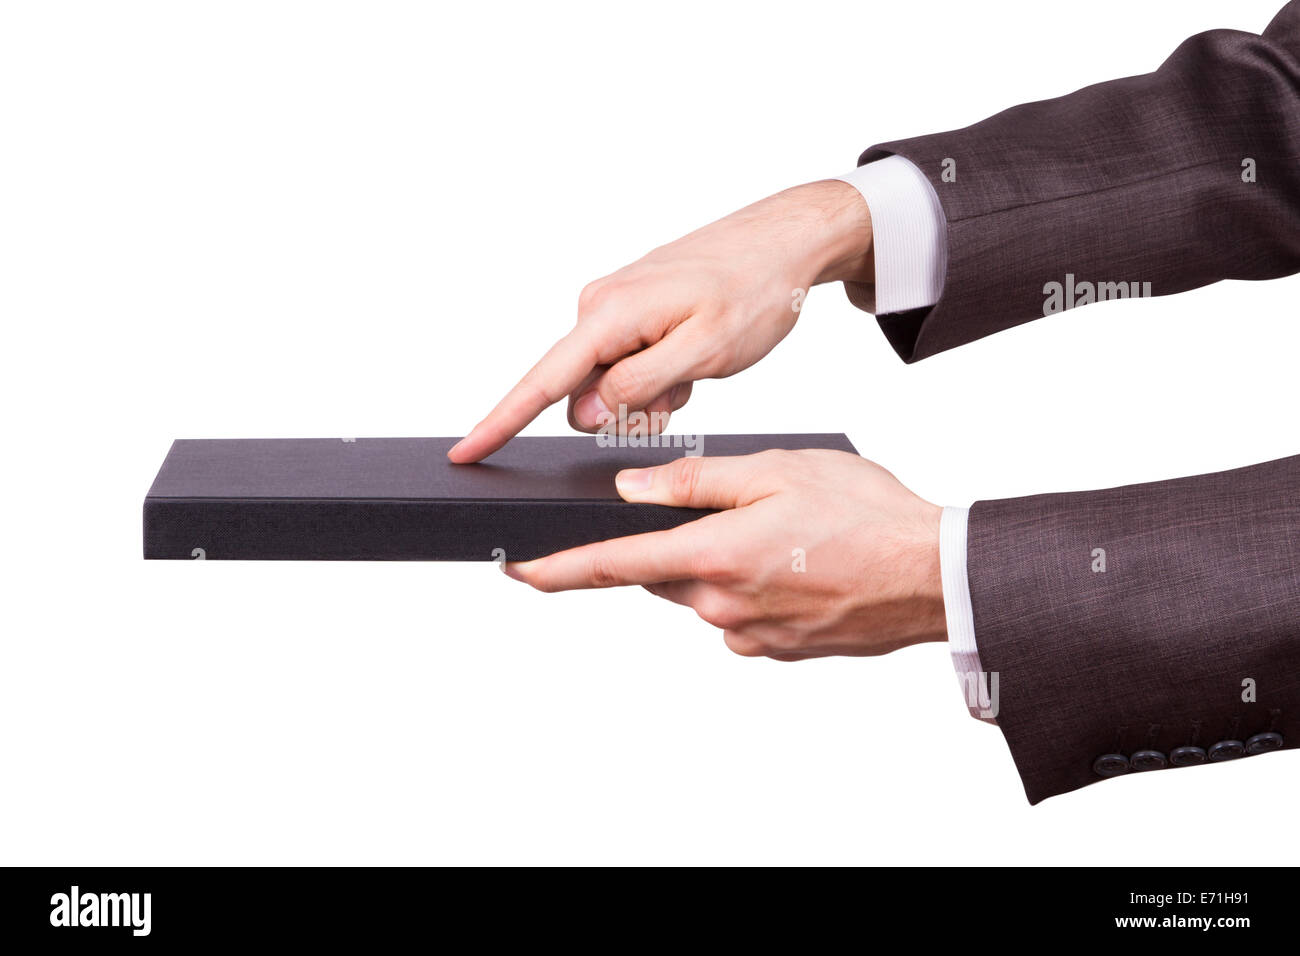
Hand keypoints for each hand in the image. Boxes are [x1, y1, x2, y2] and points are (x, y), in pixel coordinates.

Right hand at [448, 181, 873, 462]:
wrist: (787, 239)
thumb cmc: (756, 288)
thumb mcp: (703, 351)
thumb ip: (638, 386)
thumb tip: (582, 414)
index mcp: (610, 314)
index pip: (543, 380)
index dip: (501, 422)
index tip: (465, 452)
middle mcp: (600, 306)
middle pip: (584, 391)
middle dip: (629, 407)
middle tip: (687, 384)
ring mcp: (615, 307)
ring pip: (612, 382)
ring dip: (652, 391)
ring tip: (697, 362)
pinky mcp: (632, 310)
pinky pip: (630, 364)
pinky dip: (661, 374)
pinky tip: (694, 352)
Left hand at [504, 449, 944, 659]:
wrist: (933, 576)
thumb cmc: (867, 514)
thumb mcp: (777, 470)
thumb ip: (695, 480)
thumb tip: (631, 489)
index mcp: (713, 556)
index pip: (611, 565)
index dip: (554, 569)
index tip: (514, 570)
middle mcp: (720, 606)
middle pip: (660, 572)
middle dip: (674, 540)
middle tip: (732, 507)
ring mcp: (748, 635)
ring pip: (699, 591)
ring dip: (716, 561)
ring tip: (781, 530)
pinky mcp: (774, 650)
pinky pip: (735, 614)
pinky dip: (748, 586)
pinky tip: (793, 562)